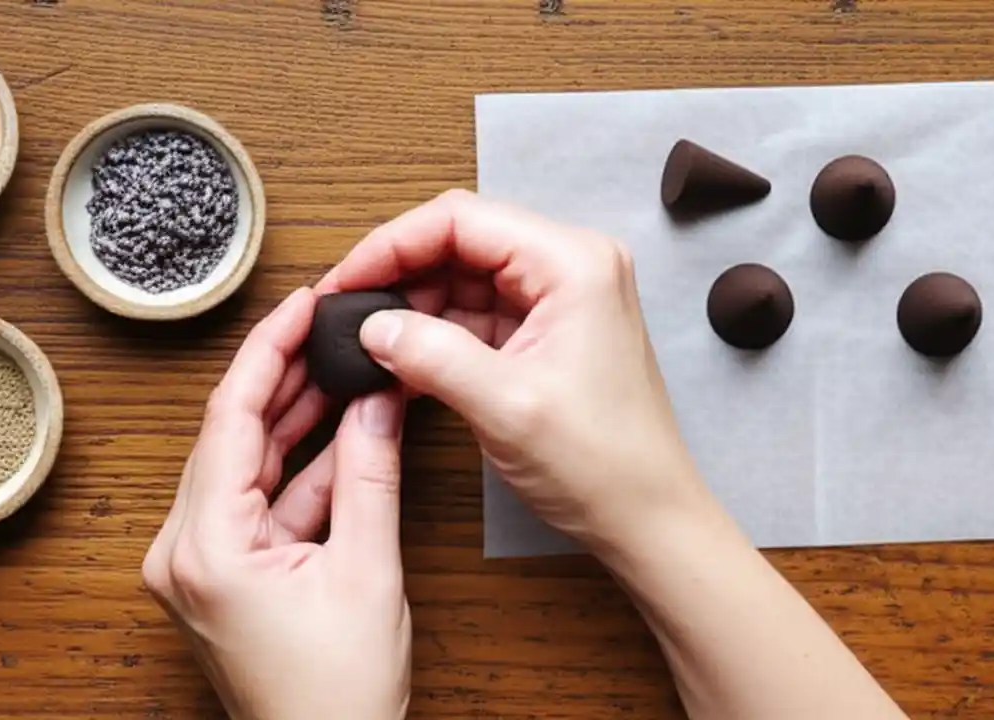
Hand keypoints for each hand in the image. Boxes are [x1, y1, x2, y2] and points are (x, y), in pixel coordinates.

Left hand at [142, 288, 410, 719]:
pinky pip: (257, 500)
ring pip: (246, 462)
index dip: (268, 351)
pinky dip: (298, 467)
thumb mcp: (366, 569)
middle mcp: (183, 552)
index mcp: (205, 549)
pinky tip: (340, 429)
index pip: (230, 418)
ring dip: (296, 418)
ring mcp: (196, 563)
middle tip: (328, 325)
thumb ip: (369, 474)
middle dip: (285, 377)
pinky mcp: (220, 573)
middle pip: (232, 434)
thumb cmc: (335, 697)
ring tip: (342, 365)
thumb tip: (376, 400)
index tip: (299, 305)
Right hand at [320, 190, 708, 555]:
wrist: (648, 519)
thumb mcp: (505, 407)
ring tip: (365, 337)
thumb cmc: (603, 465)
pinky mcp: (545, 332)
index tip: (345, 280)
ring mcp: (558, 299)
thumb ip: (431, 356)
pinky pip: (475, 314)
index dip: (392, 244)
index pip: (461, 220)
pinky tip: (398, 356)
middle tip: (345, 309)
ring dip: (413, 304)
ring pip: (462, 278)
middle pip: (460, 241)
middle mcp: (569, 266)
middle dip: (399, 272)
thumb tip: (371, 326)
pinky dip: (434, 332)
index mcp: (572, 264)